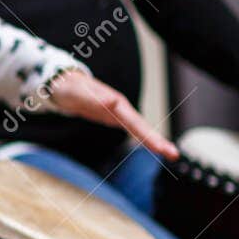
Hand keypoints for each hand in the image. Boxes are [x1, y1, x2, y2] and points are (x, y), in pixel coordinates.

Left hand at [46, 70, 178, 159]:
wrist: (64, 84)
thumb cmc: (70, 88)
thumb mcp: (79, 93)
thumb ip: (94, 99)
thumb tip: (113, 102)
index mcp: (116, 103)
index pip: (136, 123)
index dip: (149, 136)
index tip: (162, 148)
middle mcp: (121, 108)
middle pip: (143, 127)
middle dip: (158, 141)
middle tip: (175, 155)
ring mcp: (118, 114)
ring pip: (140, 129)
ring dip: (154, 141)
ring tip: (171, 154)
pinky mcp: (113, 118)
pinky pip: (132, 130)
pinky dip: (143, 139)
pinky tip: (152, 146)